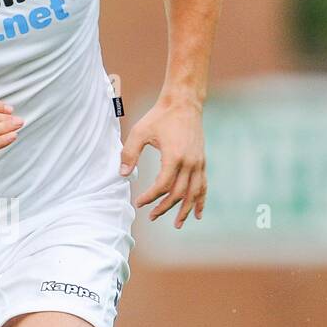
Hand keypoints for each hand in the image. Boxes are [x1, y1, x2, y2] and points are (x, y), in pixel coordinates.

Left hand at [119, 95, 206, 227]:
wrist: (184, 102)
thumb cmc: (159, 116)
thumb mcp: (139, 132)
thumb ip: (129, 153)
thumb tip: (122, 175)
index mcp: (174, 156)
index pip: (163, 185)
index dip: (150, 197)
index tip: (139, 203)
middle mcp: (189, 162)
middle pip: (179, 194)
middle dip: (165, 208)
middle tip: (152, 216)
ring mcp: (198, 162)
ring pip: (194, 193)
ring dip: (185, 210)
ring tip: (177, 224)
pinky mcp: (202, 161)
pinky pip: (203, 186)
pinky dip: (201, 200)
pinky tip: (198, 214)